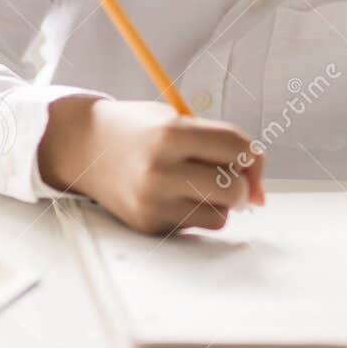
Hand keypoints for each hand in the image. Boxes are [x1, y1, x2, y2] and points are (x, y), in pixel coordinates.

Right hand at [37, 97, 263, 234]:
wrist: (85, 147)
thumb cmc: (140, 131)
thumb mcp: (176, 121)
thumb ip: (221, 147)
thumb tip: (261, 197)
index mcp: (170, 133)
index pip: (236, 147)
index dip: (253, 155)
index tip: (250, 159)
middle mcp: (160, 170)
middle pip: (233, 188)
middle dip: (242, 184)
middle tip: (230, 176)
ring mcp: (152, 201)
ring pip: (220, 214)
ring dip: (219, 201)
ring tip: (195, 183)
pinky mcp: (148, 223)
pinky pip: (197, 226)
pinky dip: (197, 212)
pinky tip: (176, 196)